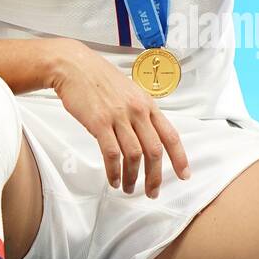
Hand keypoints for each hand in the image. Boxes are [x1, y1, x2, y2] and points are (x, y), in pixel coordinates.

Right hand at [44, 39, 190, 197]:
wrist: (74, 66)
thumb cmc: (99, 79)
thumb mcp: (129, 92)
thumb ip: (140, 112)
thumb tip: (149, 135)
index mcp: (147, 105)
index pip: (171, 135)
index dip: (180, 158)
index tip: (184, 175)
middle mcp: (137, 111)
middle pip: (154, 151)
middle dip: (155, 176)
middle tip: (152, 192)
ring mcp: (118, 117)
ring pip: (134, 155)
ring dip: (133, 177)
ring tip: (129, 188)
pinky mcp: (99, 122)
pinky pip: (111, 153)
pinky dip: (114, 171)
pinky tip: (113, 179)